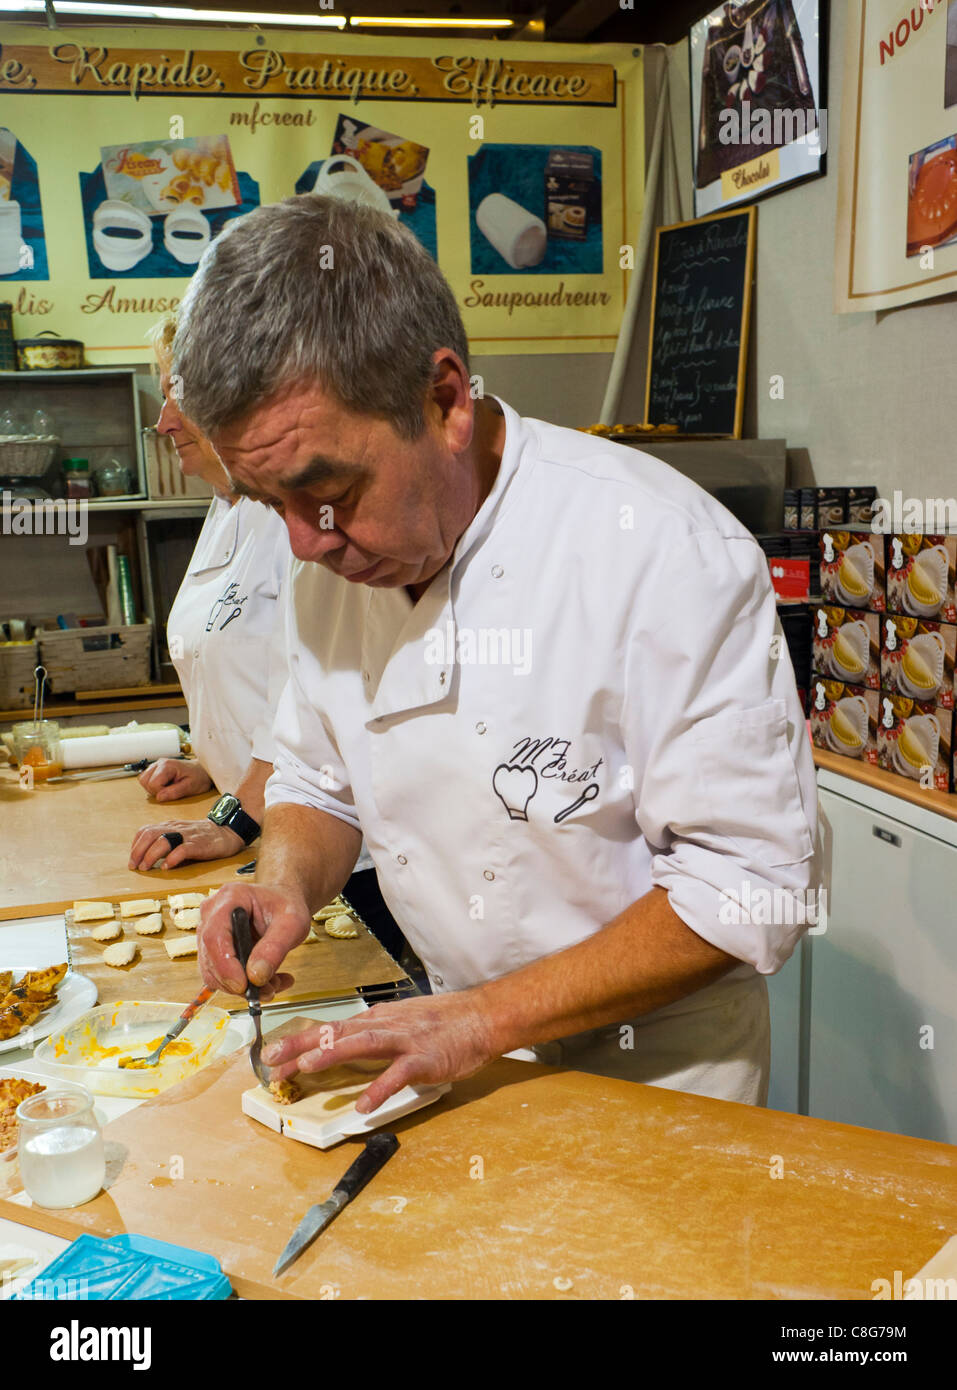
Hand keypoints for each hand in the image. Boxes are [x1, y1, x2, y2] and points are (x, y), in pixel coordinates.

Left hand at [128, 819, 242, 870]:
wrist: (227, 831)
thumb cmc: (202, 836)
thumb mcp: (180, 835)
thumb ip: (166, 842)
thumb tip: (148, 858)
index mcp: (170, 826)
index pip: (146, 830)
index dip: (136, 845)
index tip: (133, 859)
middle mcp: (176, 828)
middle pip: (150, 835)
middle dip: (138, 851)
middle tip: (135, 866)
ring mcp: (187, 836)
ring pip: (163, 841)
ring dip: (151, 856)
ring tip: (147, 868)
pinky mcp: (199, 844)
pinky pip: (182, 850)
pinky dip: (172, 858)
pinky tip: (167, 866)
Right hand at [139, 758, 212, 801]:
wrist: (203, 770)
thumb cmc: (199, 777)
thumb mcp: (191, 787)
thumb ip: (175, 792)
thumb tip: (159, 797)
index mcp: (167, 766)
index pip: (153, 784)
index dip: (161, 792)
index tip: (172, 792)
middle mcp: (160, 763)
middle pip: (144, 781)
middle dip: (155, 790)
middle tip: (170, 790)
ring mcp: (157, 765)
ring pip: (143, 780)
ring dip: (153, 788)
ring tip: (167, 787)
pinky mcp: (156, 768)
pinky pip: (146, 779)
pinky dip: (153, 785)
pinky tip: (164, 785)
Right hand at [197, 882, 309, 1002]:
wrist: (281, 905)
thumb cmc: (285, 906)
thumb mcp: (292, 922)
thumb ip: (275, 947)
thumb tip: (256, 976)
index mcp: (230, 898)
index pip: (215, 936)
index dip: (225, 965)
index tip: (244, 985)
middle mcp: (211, 915)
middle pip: (211, 959)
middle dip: (239, 982)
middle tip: (270, 989)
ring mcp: (208, 933)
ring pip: (214, 973)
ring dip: (244, 988)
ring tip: (275, 983)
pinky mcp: (212, 951)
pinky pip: (221, 978)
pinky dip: (245, 986)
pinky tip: (270, 981)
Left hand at [261, 992, 496, 1114]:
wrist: (482, 1017)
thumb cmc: (444, 1022)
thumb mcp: (402, 1020)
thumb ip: (374, 1033)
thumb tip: (344, 1045)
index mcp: (377, 1019)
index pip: (331, 1028)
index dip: (300, 1042)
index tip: (273, 1055)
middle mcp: (385, 1025)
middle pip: (337, 1032)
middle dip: (302, 1045)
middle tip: (272, 1060)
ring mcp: (405, 1041)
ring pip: (363, 1044)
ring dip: (333, 1053)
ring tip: (306, 1067)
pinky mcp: (424, 1059)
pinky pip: (399, 1075)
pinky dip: (380, 1089)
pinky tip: (363, 1105)